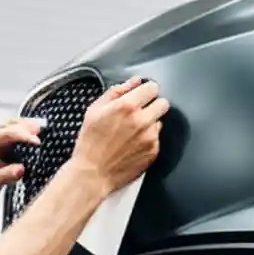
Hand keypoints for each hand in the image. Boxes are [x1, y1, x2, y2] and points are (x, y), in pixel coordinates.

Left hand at [0, 117, 43, 198]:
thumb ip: (6, 175)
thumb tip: (21, 169)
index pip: (8, 133)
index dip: (24, 135)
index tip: (37, 142)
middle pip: (15, 124)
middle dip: (30, 128)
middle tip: (45, 133)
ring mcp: (0, 134)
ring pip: (18, 124)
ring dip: (31, 127)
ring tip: (45, 130)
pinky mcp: (7, 137)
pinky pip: (20, 129)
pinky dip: (30, 130)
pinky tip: (40, 132)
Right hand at [72, 77, 167, 192]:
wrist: (93, 173)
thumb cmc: (90, 141)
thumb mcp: (95, 110)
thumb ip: (117, 91)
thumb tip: (135, 81)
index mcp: (127, 106)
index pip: (153, 88)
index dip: (146, 90)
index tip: (142, 95)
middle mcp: (142, 121)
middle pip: (163, 103)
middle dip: (153, 105)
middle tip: (140, 112)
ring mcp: (150, 137)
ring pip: (160, 121)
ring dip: (150, 123)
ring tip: (132, 131)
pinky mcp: (153, 151)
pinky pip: (157, 138)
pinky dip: (148, 138)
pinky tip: (133, 143)